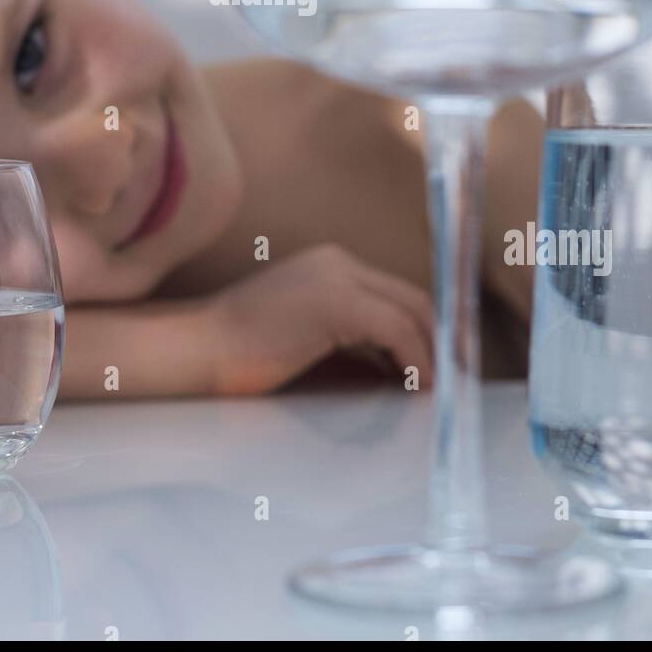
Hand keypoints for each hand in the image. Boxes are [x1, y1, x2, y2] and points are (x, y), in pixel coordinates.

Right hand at [209, 244, 434, 394]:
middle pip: (414, 297)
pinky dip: (416, 359)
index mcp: (330, 267)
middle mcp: (338, 262)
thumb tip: (399, 371)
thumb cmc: (239, 358)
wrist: (195, 352)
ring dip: (433, 352)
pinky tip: (416, 388)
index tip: (443, 367)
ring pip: (412, 310)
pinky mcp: (334, 301)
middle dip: (442, 339)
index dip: (428, 331)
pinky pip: (396, 328)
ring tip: (439, 390)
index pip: (398, 293)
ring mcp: (335, 276)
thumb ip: (349, 342)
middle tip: (455, 381)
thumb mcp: (306, 339)